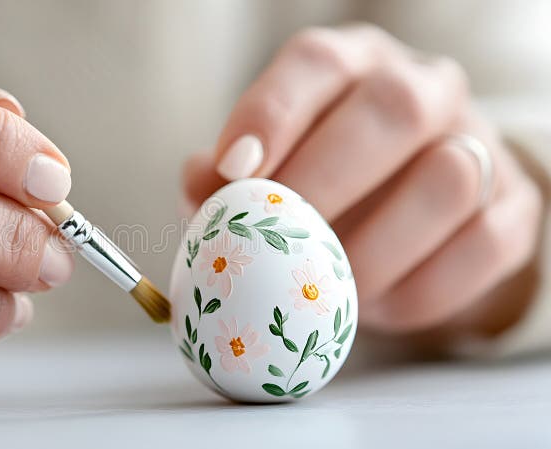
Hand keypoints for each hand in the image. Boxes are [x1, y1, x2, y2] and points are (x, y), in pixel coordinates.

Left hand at [182, 25, 543, 340]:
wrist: (412, 214)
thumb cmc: (321, 185)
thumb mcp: (264, 172)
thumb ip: (223, 178)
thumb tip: (199, 186)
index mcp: (352, 67)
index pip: (318, 64)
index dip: (272, 114)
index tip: (233, 173)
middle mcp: (423, 89)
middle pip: (393, 110)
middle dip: (324, 183)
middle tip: (278, 242)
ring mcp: (478, 142)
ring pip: (447, 180)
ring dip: (374, 247)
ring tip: (326, 288)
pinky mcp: (513, 206)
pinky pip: (481, 247)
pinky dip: (419, 290)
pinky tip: (374, 304)